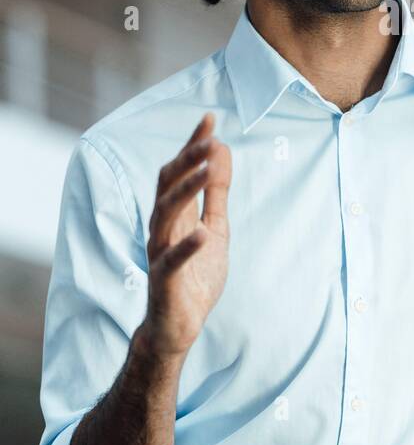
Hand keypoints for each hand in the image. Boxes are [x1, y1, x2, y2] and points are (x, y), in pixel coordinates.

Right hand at [142, 112, 231, 355]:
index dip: (193, 145)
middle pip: (168, 186)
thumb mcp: (215, 228)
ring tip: (207, 170)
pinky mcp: (164, 281)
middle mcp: (162, 227)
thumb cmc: (195, 274)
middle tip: (210, 138)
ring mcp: (160, 253)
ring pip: (166, 215)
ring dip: (186, 191)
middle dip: (188, 160)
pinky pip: (172, 261)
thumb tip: (223, 150)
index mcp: (174, 214)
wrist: (178, 325)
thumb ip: (217, 193)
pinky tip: (202, 235)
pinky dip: (187, 247)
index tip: (210, 119)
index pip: (179, 171)